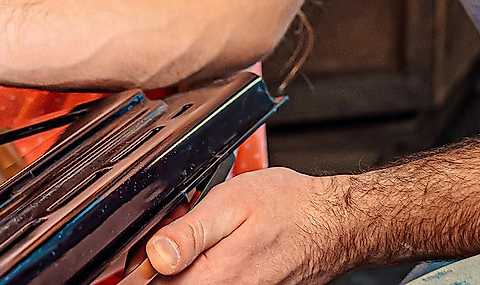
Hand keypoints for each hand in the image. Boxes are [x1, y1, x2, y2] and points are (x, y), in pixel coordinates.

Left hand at [146, 167, 350, 284]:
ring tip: (202, 227)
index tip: (153, 236)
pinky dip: (208, 261)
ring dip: (187, 258)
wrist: (332, 222)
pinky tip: (218, 239)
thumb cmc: (288, 207)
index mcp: (218, 276)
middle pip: (173, 283)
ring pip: (192, 281)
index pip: (158, 283)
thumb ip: (188, 233)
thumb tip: (155, 256)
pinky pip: (215, 280)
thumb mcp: (229, 203)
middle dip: (166, 255)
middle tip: (182, 219)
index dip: (146, 258)